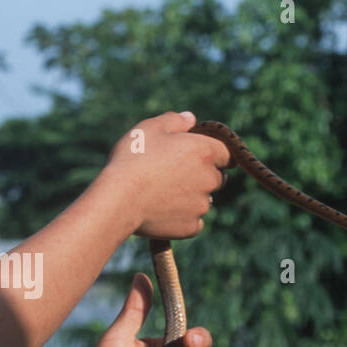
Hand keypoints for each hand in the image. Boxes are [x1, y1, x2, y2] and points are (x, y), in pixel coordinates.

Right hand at [98, 110, 230, 239]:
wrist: (118, 200)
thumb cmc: (133, 160)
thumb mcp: (150, 129)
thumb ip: (174, 121)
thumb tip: (190, 119)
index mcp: (205, 151)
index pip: (227, 153)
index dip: (213, 154)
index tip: (197, 156)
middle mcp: (210, 179)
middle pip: (216, 178)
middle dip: (201, 176)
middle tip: (172, 175)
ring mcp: (201, 205)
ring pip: (203, 201)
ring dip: (190, 198)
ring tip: (161, 195)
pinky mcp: (190, 227)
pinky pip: (193, 223)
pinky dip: (182, 219)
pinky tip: (162, 212)